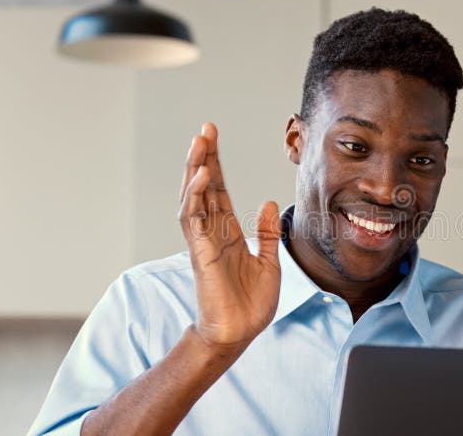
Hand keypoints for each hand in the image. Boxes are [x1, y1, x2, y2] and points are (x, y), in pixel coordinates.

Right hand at [177, 122, 281, 350]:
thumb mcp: (269, 261)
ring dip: (195, 169)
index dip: (215, 164)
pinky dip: (196, 196)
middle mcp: (213, 232)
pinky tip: (202, 175)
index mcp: (228, 233)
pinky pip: (193, 219)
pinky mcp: (200, 252)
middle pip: (204, 187)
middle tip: (205, 129)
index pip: (218, 191)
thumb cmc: (251, 303)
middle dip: (203, 158)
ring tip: (200, 142)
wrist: (239, 333)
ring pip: (193, 197)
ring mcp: (204, 241)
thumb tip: (267, 203)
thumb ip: (267, 232)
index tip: (213, 138)